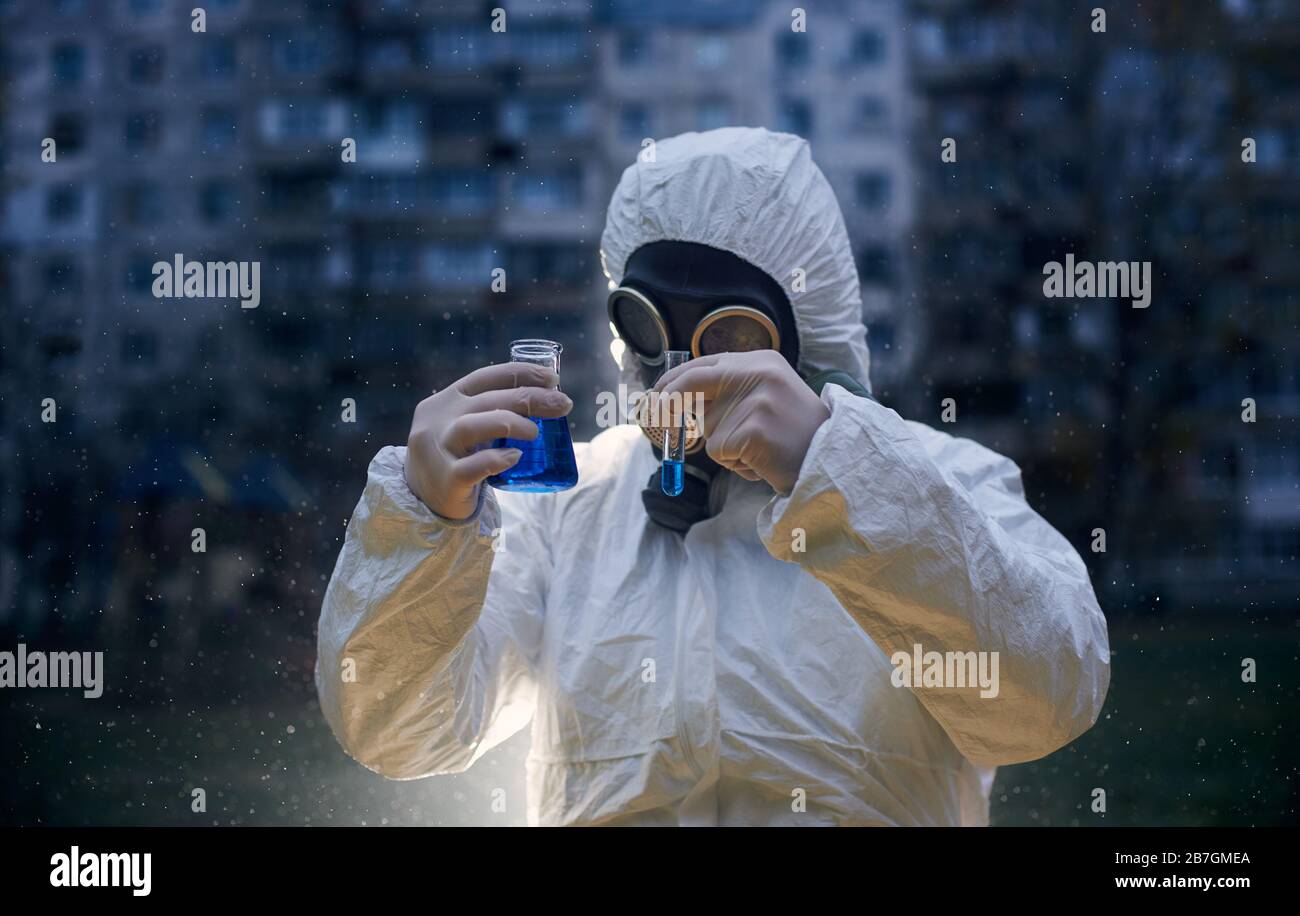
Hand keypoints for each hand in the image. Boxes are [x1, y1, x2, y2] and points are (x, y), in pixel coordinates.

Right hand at [405, 362, 572, 519]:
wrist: (423, 499)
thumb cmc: (456, 456)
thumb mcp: (465, 425)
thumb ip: (491, 410)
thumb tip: (546, 398)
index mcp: (445, 400)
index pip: (484, 377)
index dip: (520, 373)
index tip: (553, 379)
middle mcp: (436, 420)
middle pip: (485, 400)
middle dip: (529, 398)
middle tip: (562, 405)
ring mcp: (437, 450)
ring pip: (470, 426)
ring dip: (510, 423)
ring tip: (535, 433)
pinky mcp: (445, 480)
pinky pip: (471, 467)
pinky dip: (496, 460)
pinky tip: (515, 457)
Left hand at [655, 350, 829, 493]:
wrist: (832, 460)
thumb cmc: (796, 436)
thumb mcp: (768, 398)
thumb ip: (730, 393)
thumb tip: (678, 400)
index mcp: (761, 361)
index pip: (704, 363)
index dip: (674, 379)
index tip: (656, 393)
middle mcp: (758, 373)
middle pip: (693, 385)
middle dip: (667, 402)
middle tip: (655, 418)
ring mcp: (756, 400)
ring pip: (708, 429)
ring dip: (724, 448)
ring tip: (758, 451)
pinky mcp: (754, 430)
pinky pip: (719, 451)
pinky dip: (735, 464)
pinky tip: (762, 462)